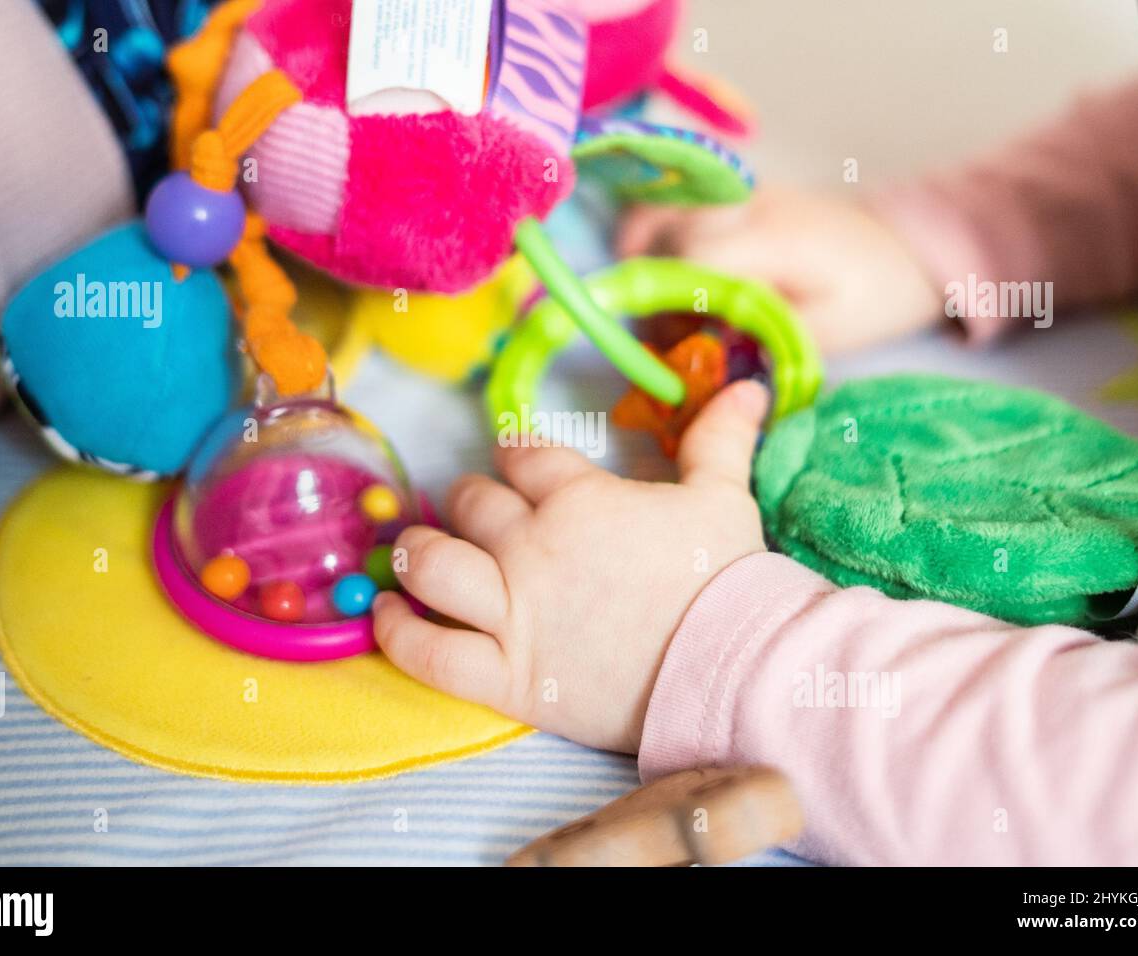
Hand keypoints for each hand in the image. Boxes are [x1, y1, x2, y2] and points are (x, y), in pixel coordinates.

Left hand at [374, 380, 770, 753]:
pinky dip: (398, 634)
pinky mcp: (508, 676)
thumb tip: (749, 388)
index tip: (520, 462)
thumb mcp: (725, 499)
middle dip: (472, 500)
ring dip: (418, 552)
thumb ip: (721, 439)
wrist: (733, 667)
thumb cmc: (728, 580)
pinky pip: (429, 653)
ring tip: (416, 551)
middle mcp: (534, 548)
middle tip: (479, 513)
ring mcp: (515, 613)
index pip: (524, 456)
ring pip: (433, 567)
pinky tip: (388, 615)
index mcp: (580, 499)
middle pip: (472, 504)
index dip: (517, 453)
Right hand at [617, 186, 942, 352]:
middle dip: (652, 285)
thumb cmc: (871, 296)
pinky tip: (661, 274)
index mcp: (773, 238)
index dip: (668, 299)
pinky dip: (653, 238)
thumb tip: (704, 344)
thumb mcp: (825, 331)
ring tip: (657, 304)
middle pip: (665, 230)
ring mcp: (738, 195)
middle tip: (666, 333)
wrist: (904, 246)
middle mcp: (747, 204)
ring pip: (659, 211)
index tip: (672, 341)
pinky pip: (673, 208)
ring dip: (644, 257)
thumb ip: (763, 334)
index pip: (693, 254)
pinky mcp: (734, 199)